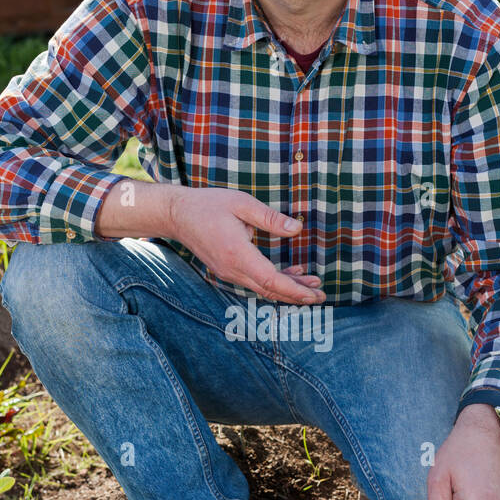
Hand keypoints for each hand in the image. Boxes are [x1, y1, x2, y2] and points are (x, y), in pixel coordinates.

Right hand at [166, 187, 326, 304]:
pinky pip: (254, 282)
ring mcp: (229, 273)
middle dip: (297, 294)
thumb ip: (270, 218)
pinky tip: (291, 274)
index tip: (314, 294)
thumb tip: (297, 229)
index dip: (294, 289)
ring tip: (312, 286)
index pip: (270, 280)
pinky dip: (274, 282)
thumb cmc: (208, 205)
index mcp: (237, 254)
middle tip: (322, 296)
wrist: (177, 215)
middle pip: (269, 290)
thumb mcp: (242, 203)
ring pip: (263, 288)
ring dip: (287, 289)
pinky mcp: (228, 270)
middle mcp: (232, 270)